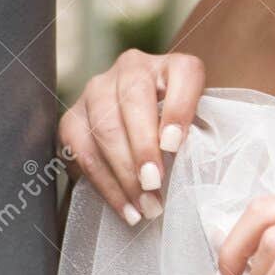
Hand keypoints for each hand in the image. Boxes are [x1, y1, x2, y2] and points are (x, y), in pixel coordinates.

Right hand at [58, 49, 205, 226]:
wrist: (140, 133)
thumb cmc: (179, 136)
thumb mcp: (199, 128)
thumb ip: (200, 136)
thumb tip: (195, 168)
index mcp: (173, 66)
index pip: (183, 74)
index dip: (179, 108)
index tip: (174, 145)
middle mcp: (132, 68)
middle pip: (133, 101)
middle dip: (143, 149)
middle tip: (154, 184)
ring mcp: (98, 89)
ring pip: (104, 128)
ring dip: (124, 173)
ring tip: (144, 206)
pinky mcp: (73, 117)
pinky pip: (83, 152)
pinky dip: (105, 185)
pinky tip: (125, 207)